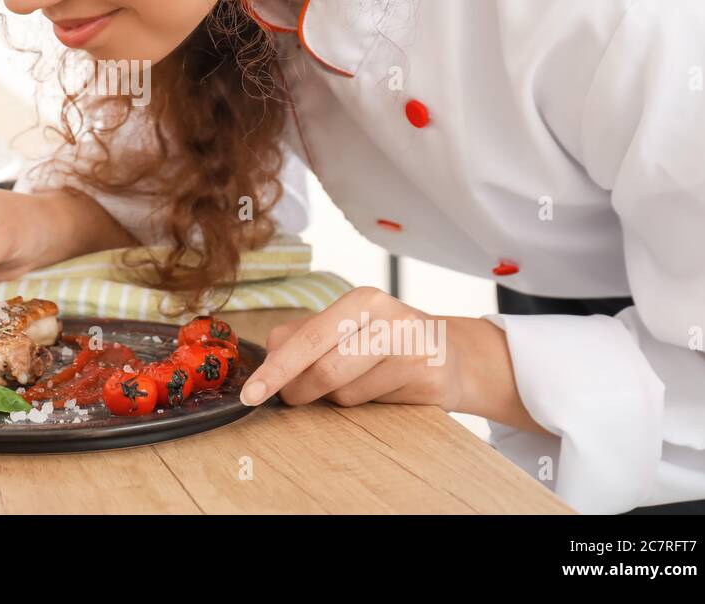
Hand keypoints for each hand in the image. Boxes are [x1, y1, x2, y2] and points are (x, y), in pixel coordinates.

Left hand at [239, 286, 545, 432]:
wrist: (453, 354)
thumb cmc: (387, 341)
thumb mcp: (346, 328)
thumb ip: (303, 337)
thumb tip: (267, 355)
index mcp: (361, 300)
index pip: (307, 338)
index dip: (275, 369)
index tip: (251, 394)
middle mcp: (388, 317)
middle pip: (322, 369)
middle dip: (298, 390)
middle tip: (292, 396)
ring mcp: (411, 348)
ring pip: (344, 392)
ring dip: (335, 398)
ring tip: (354, 382)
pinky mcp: (428, 378)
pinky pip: (373, 405)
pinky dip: (364, 404)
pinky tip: (380, 389)